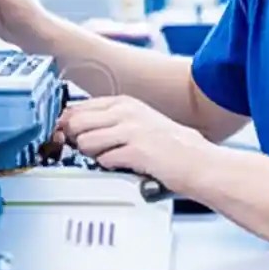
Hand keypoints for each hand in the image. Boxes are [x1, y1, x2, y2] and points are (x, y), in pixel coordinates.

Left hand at [58, 96, 215, 196]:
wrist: (199, 162)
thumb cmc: (170, 147)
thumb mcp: (137, 124)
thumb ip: (108, 122)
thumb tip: (73, 129)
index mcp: (125, 103)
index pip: (78, 107)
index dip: (69, 126)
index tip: (71, 138)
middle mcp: (127, 111)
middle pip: (76, 123)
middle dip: (78, 141)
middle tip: (94, 151)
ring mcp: (132, 129)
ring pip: (85, 142)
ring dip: (94, 156)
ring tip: (114, 158)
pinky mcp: (137, 150)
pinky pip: (103, 159)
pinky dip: (109, 167)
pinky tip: (125, 166)